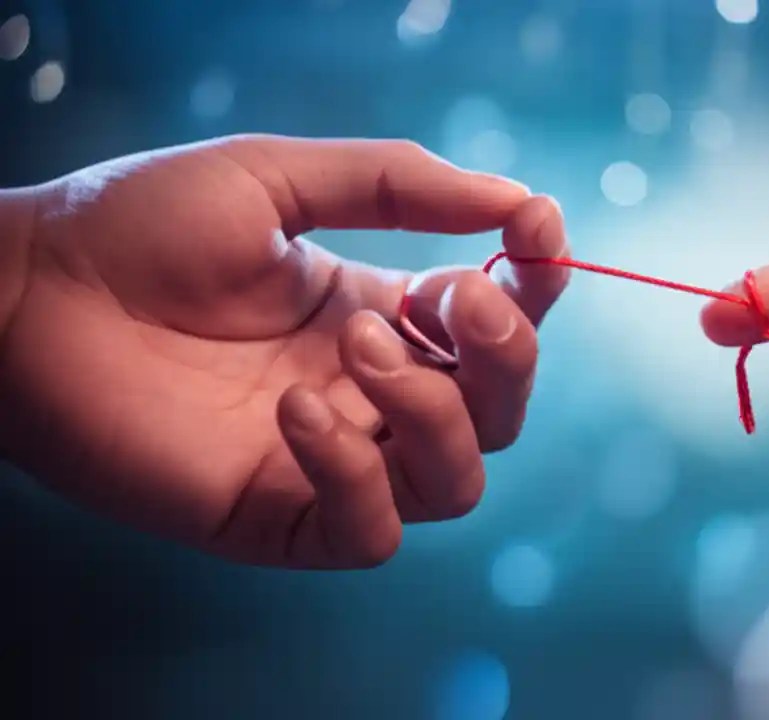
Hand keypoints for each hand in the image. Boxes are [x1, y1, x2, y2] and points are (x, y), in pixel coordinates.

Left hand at [0, 135, 569, 567]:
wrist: (22, 289)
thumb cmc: (139, 225)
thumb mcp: (280, 176)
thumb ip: (398, 183)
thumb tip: (520, 198)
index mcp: (383, 315)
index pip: (500, 325)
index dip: (539, 287)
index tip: (537, 234)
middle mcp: (371, 395)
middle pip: (500, 412)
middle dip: (503, 354)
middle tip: (440, 296)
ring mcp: (329, 461)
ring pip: (457, 484)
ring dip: (432, 410)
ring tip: (349, 346)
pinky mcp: (275, 518)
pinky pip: (370, 534)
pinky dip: (356, 475)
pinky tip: (292, 410)